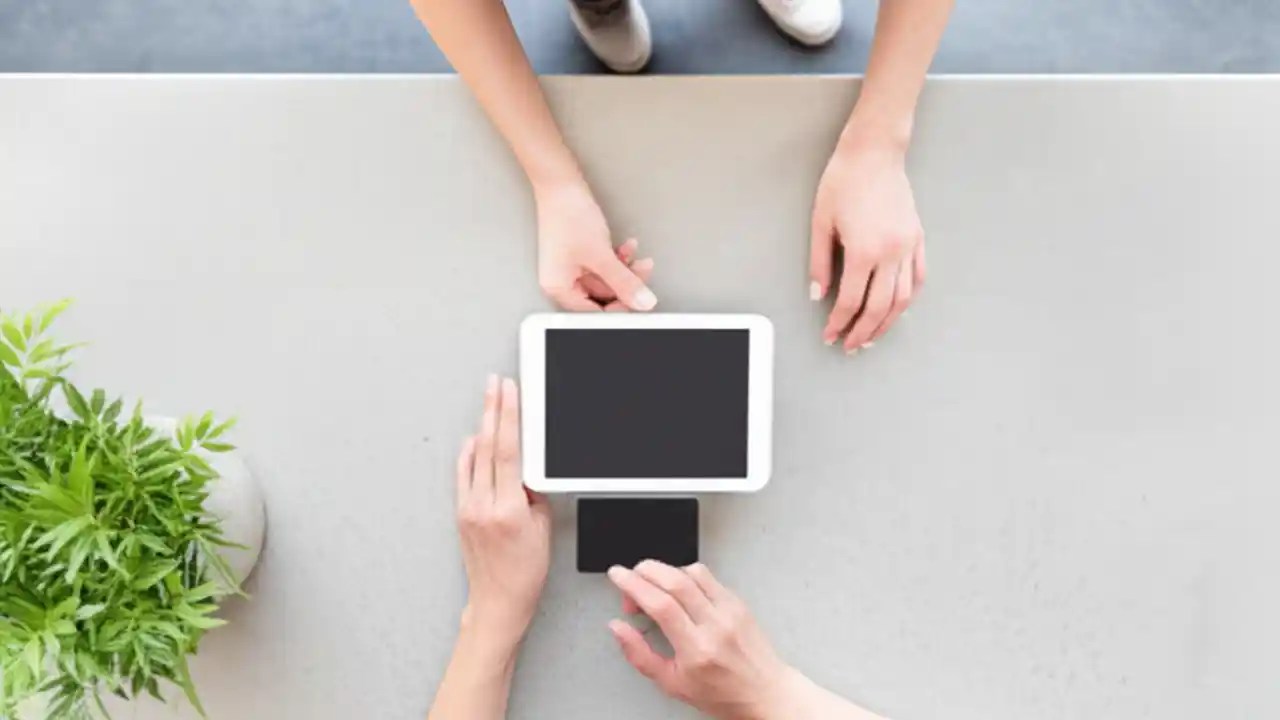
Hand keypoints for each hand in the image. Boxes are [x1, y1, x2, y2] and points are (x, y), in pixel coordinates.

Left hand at [455, 375, 551, 645]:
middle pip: (489, 445)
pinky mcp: (460, 513)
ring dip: (483, 425)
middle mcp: (483, 505)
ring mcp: (467, 508)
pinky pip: (463, 473)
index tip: (510, 392)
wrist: (497, 601)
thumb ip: (534, 493)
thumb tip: (525, 466)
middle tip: (495, 383)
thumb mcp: (543, 528)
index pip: (510, 451)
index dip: (510, 416)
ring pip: (475, 456)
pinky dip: (469, 452)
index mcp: (508, 509)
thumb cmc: (524, 572)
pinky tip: (475, 438)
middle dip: (493, 409)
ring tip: (488, 401)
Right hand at [535, 181, 657, 311]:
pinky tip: (628, 248)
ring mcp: (571, 268)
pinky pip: (604, 265)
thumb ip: (624, 282)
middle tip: (643, 273)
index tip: (639, 302)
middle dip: (625, 283)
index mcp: (559, 288)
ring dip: (625, 269)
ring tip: (640, 259)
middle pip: (602, 295)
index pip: (593, 312)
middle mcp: (563, 281)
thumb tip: (642, 301)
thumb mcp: (601, 255)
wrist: (562, 184)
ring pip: (607, 279)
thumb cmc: (567, 215)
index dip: (618, 308)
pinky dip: (618, 259)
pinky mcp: (580, 255)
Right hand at [606, 561, 795, 719]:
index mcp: (697, 650)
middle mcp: (716, 626)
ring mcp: (730, 610)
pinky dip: (685, 575)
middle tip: (631, 578)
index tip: (618, 576)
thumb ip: (639, 654)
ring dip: (664, 571)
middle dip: (644, 570)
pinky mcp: (737, 601)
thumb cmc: (722, 693)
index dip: (634, 585)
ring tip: (653, 587)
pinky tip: (678, 589)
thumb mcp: (672, 683)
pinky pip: (707, 576)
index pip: (661, 605)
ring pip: (691, 572)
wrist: (764, 693)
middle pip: (675, 580)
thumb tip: (617, 628)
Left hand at [810, 136, 925, 353]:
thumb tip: (819, 295)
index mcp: (864, 251)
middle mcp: (891, 253)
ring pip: (903, 299)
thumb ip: (820, 264)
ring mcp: (908, 246)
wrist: (874, 152)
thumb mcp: (821, 223)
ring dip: (888, 323)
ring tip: (873, 336)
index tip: (830, 335)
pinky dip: (908, 299)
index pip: (851, 301)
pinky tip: (897, 309)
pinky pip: (918, 278)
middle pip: (879, 308)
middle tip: (850, 345)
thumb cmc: (844, 181)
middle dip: (863, 331)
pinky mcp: (917, 238)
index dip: (839, 323)